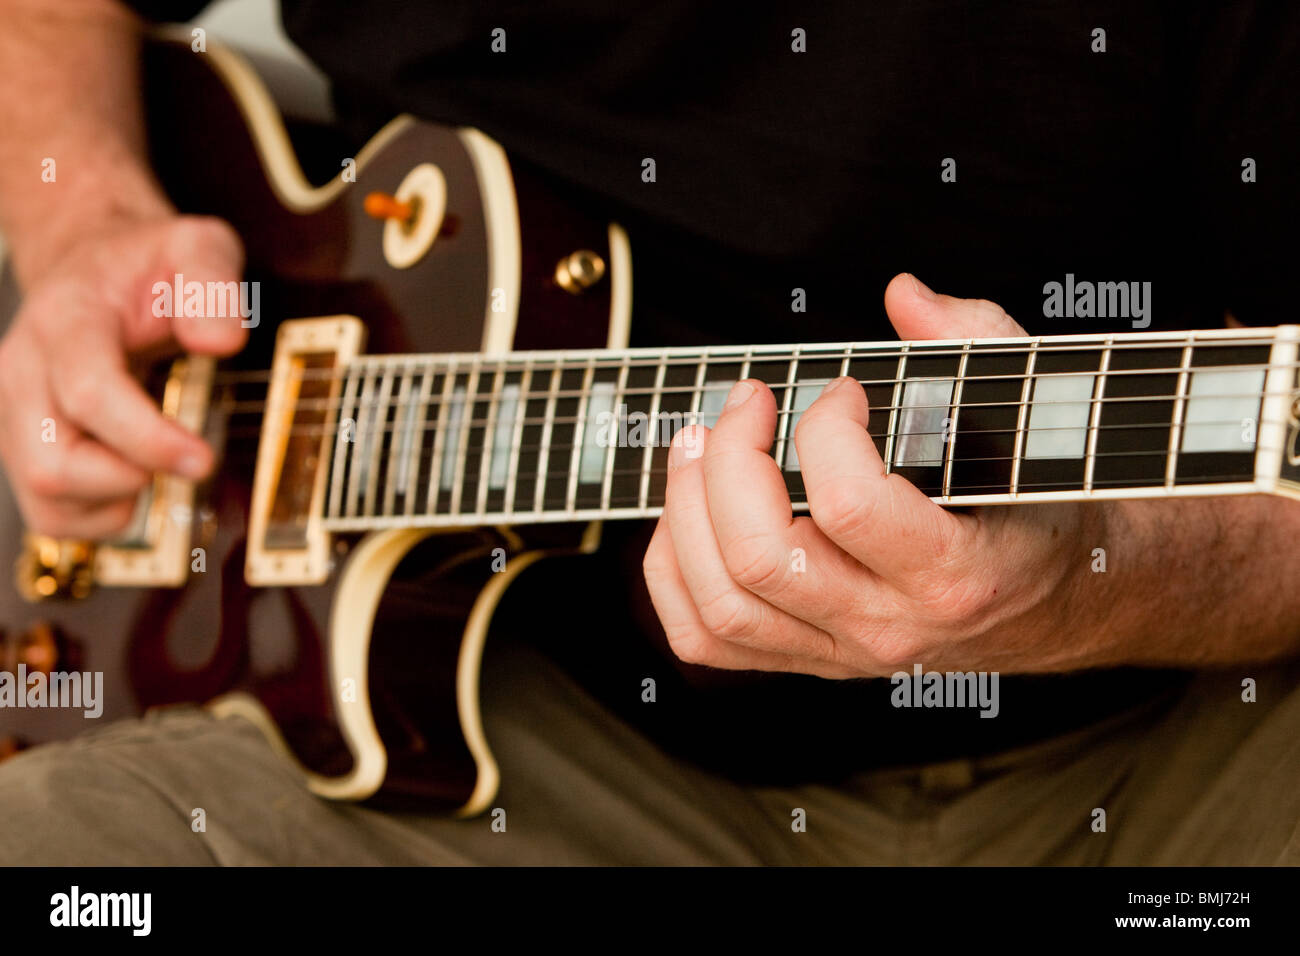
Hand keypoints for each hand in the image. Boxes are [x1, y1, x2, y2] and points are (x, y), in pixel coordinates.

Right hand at [0, 216, 246, 537]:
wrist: (93, 267)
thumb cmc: (147, 266)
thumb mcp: (195, 246)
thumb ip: (211, 283)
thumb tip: (220, 340)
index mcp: (65, 323)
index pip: (88, 393)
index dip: (147, 438)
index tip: (201, 457)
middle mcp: (23, 374)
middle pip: (52, 463)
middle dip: (129, 479)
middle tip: (187, 458)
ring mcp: (15, 417)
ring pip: (48, 501)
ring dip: (116, 501)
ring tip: (157, 461)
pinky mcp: (23, 448)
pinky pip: (52, 515)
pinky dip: (101, 515)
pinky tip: (135, 478)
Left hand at [642, 273, 1109, 677]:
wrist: (1063, 601)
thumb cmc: (1043, 505)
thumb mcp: (1034, 417)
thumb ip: (977, 343)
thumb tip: (902, 295)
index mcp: (955, 572)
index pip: (851, 505)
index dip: (824, 428)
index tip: (842, 389)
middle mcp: (889, 626)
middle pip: (761, 557)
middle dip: (730, 459)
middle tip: (746, 401)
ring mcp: (841, 653)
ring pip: (721, 603)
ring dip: (685, 510)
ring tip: (698, 443)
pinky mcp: (807, 659)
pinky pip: (706, 638)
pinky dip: (672, 573)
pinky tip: (686, 512)